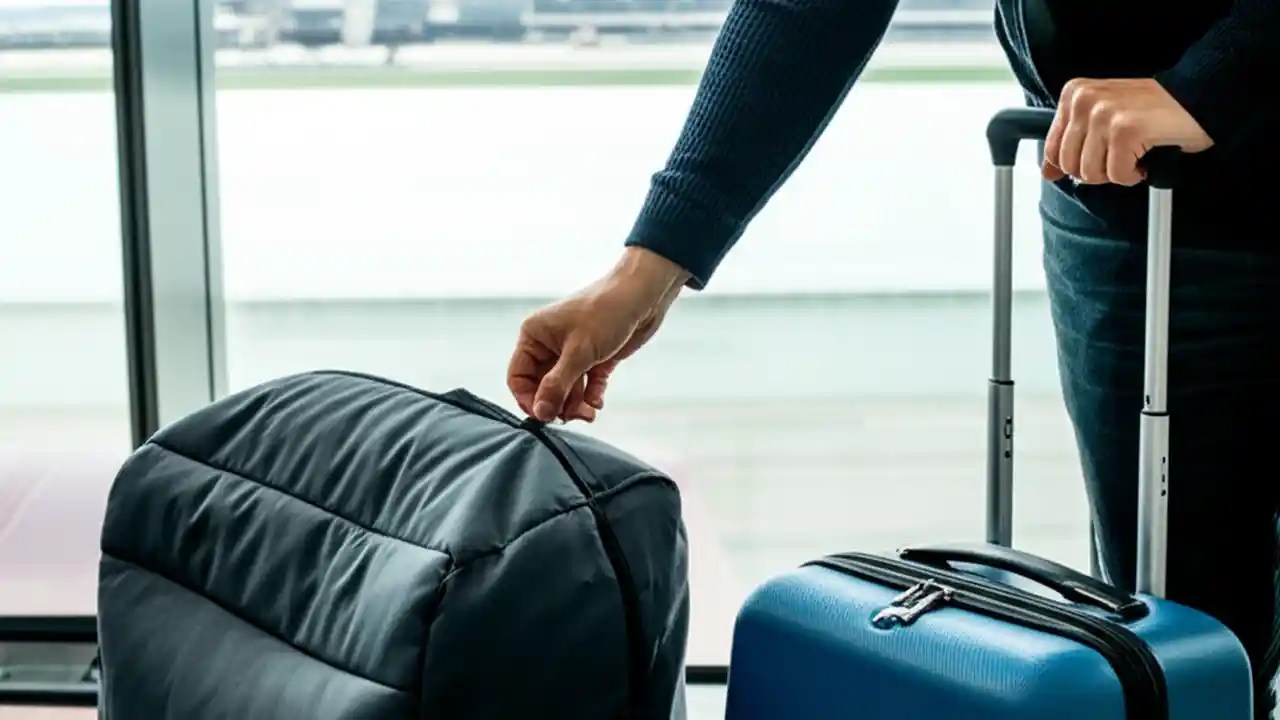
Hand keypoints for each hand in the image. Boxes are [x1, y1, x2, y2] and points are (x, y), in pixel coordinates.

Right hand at [508, 247, 689, 422]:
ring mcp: (573, 352)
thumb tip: (540, 412)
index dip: (528, 399)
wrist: (643, 295)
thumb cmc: (606, 312)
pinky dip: (590, 396)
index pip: (518, 376)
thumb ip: (557, 385)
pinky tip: (597, 403)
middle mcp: (550, 344)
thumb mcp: (579, 352)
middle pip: (542, 386)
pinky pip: (586, 385)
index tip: (544, 416)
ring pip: (564, 389)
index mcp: (535, 335)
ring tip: (588, 413)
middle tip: (571, 417)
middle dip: (555, 404)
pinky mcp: (595, 359)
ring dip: (574, 404)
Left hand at [1043, 77, 1212, 185]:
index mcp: (1075, 94)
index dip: (1073, 164)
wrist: (1198, 98)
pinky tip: (1145, 156)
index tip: (1095, 158)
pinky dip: (1133, 174)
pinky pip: (1117, 175)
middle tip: (1121, 155)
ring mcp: (1104, 115)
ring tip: (1134, 153)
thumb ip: (1073, 142)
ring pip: (1091, 173)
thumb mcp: (1104, 117)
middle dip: (1097, 169)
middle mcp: (1085, 101)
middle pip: (1070, 165)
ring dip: (1116, 172)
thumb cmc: (1153, 110)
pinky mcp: (1126, 130)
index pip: (1052, 149)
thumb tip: (1048, 172)